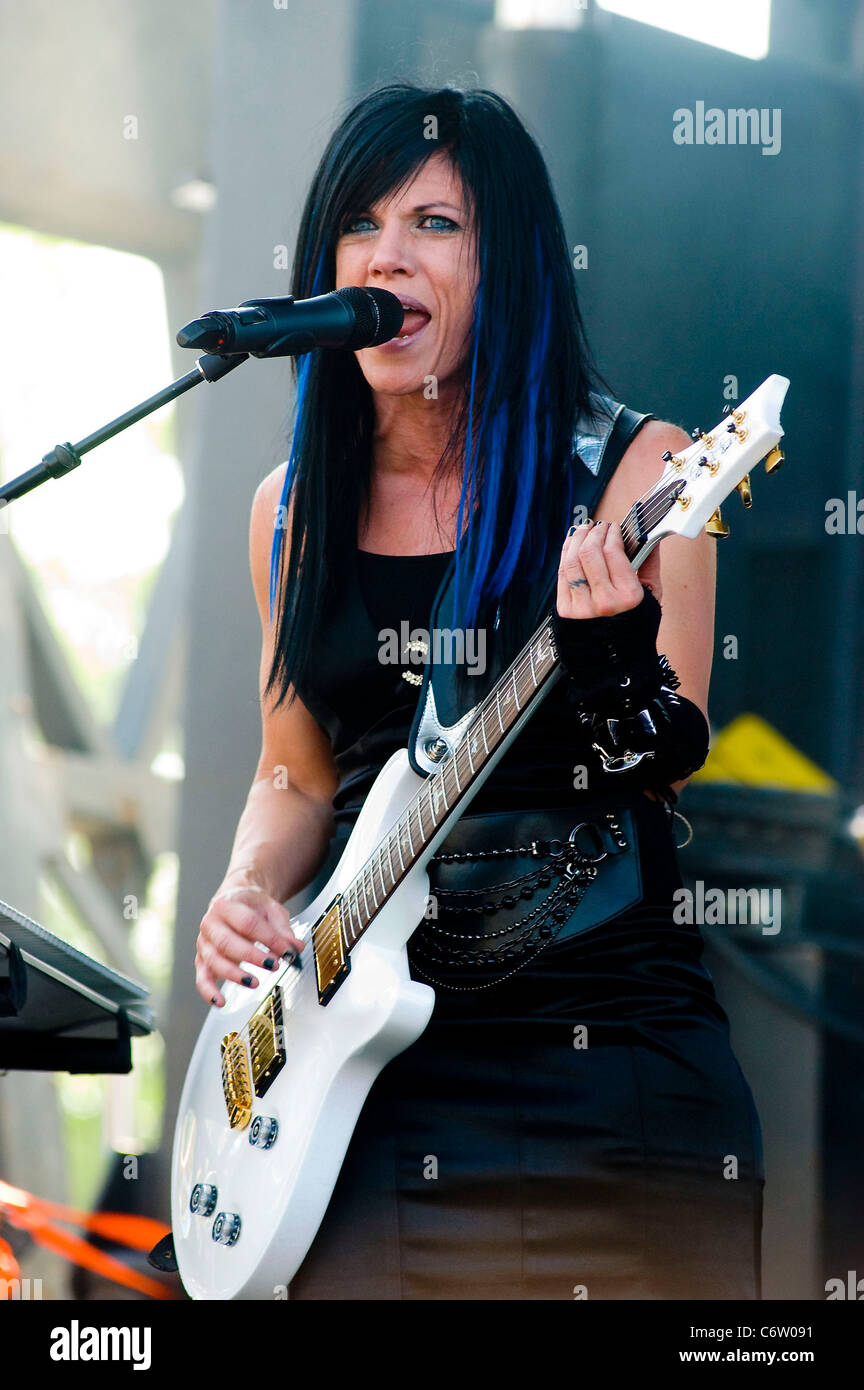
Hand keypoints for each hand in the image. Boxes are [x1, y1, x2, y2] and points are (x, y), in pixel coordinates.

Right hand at [195, 883, 305, 1007]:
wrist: (234, 901)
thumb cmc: (252, 907)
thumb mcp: (271, 911)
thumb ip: (283, 930)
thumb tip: (295, 948)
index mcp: (226, 905)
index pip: (248, 923)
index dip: (269, 939)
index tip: (288, 952)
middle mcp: (210, 923)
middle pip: (226, 942)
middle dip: (251, 957)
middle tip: (273, 966)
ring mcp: (204, 943)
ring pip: (214, 961)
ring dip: (234, 975)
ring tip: (255, 983)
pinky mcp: (202, 960)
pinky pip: (202, 978)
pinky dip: (208, 992)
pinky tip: (220, 1002)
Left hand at [556, 520, 661, 619]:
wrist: (615, 661)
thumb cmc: (635, 626)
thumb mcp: (652, 597)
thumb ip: (650, 564)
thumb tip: (652, 536)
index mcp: (629, 598)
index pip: (614, 552)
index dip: (612, 533)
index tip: (614, 528)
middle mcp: (604, 603)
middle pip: (590, 553)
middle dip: (594, 533)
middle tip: (599, 527)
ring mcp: (581, 608)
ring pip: (572, 561)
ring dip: (577, 539)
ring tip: (584, 530)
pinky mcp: (565, 611)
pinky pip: (562, 574)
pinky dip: (566, 554)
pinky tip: (572, 545)